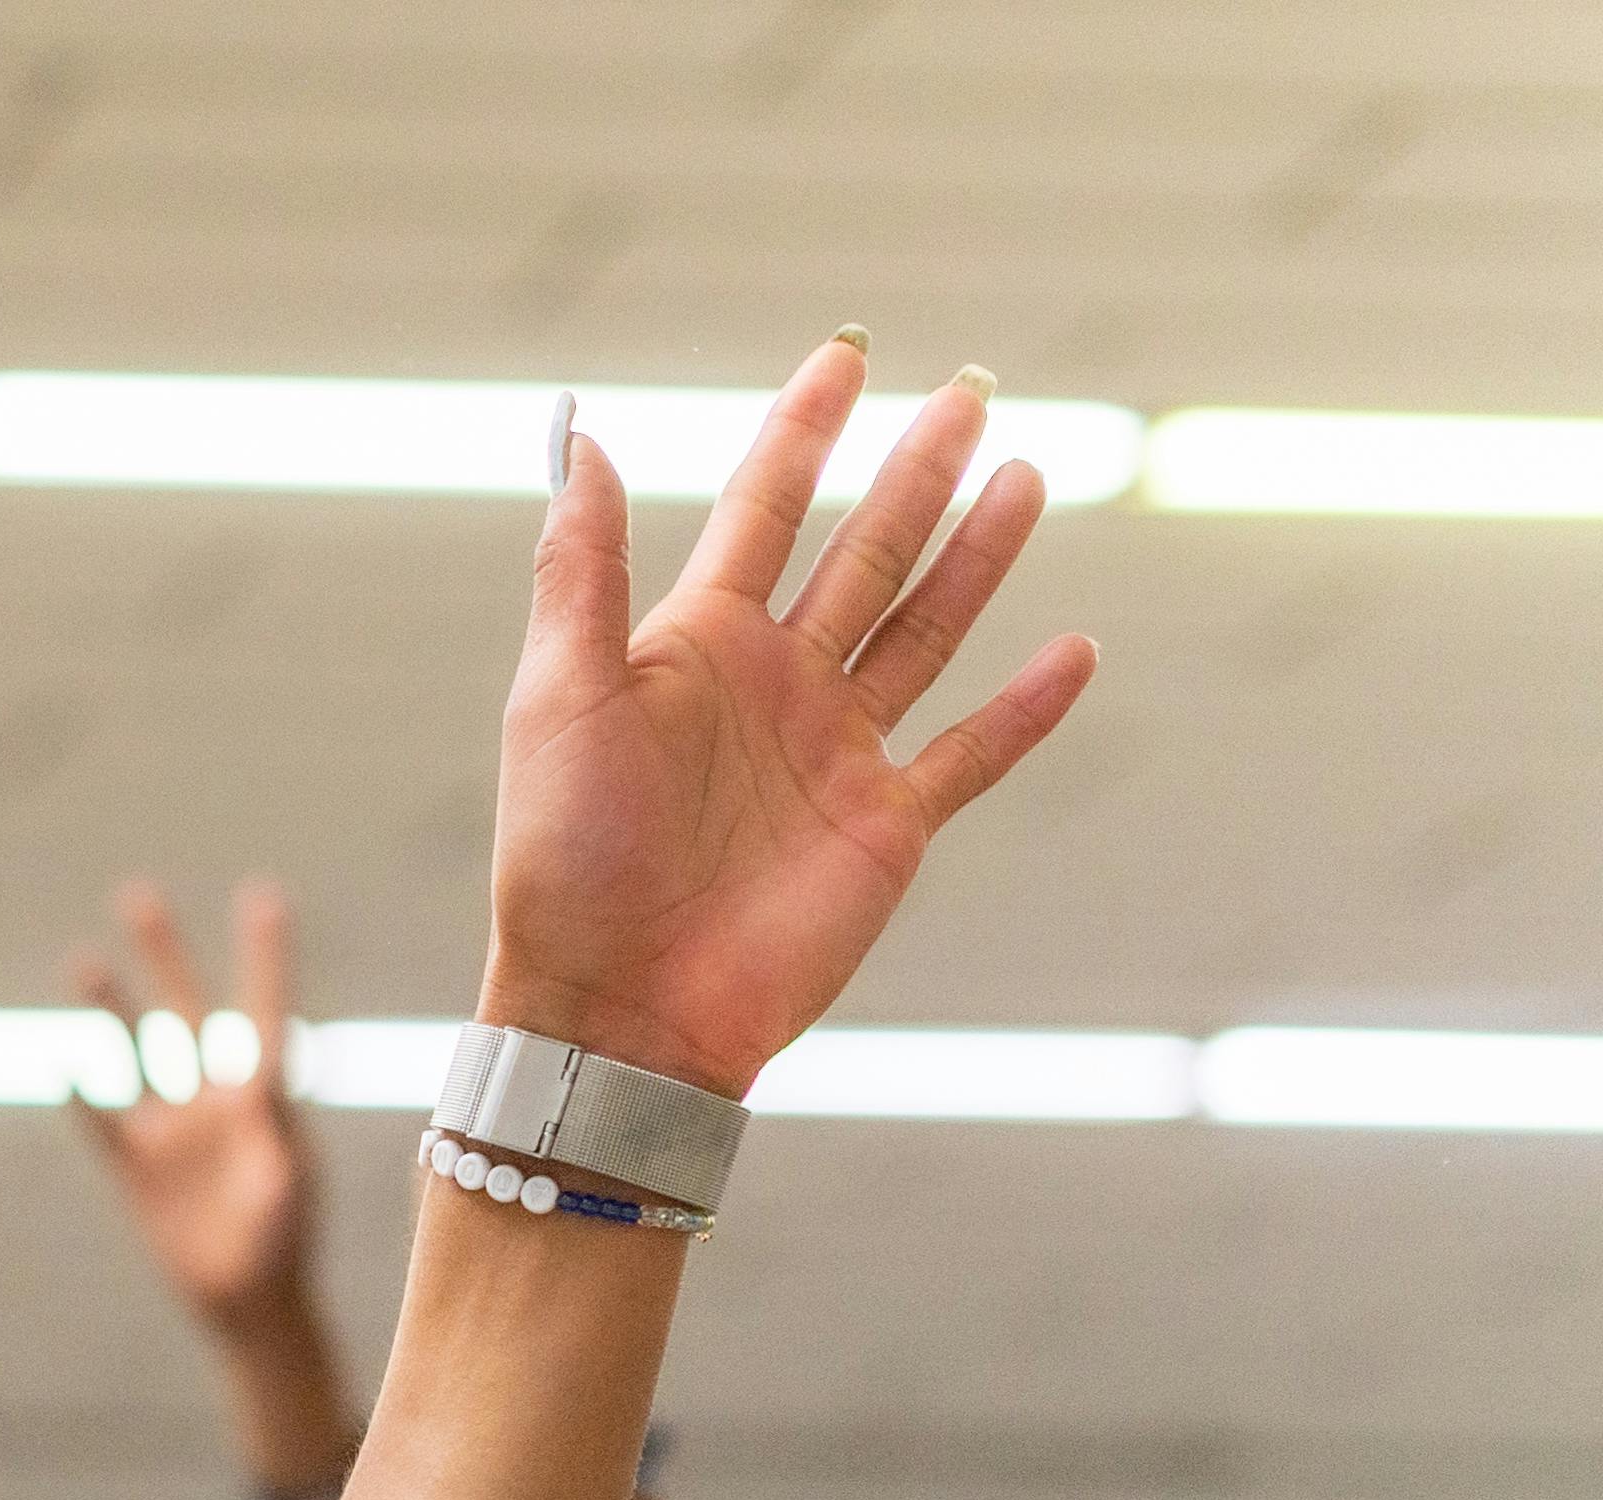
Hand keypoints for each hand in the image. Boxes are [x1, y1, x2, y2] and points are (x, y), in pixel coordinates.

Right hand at [66, 883, 317, 1340]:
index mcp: (264, 1099)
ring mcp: (173, 1134)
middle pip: (187, 1011)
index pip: (263, 1009)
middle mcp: (216, 1102)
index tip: (262, 896)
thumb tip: (265, 1080)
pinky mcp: (138, 1172)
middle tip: (138, 895)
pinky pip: (103, 1124)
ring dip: (112, 1008)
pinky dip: (83, 1096)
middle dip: (165, 954)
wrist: (248, 1307)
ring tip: (82, 958)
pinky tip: (62, 1064)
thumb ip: (273, 1131)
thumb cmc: (284, 1247)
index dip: (264, 954)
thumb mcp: (284, 1185)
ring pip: (136, 1053)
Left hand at [479, 341, 1094, 1099]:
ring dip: (975, 557)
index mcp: (695, 646)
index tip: (848, 353)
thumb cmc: (565, 860)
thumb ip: (581, 570)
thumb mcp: (561, 699)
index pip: (765, 507)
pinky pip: (972, 752)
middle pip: (865, 551)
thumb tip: (578, 433)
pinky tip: (1075, 651)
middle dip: (916, 472)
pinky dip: (1027, 709)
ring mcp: (836, 752)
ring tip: (1025, 475)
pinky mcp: (886, 825)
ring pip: (924, 628)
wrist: (616, 1008)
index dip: (806, 429)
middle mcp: (775, 686)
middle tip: (971, 390)